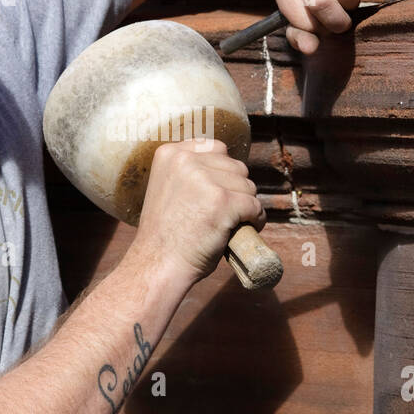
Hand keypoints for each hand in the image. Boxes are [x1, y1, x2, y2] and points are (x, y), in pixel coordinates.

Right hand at [127, 138, 264, 288]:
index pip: (216, 149)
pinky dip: (255, 220)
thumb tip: (228, 168)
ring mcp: (205, 180)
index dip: (222, 172)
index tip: (216, 192)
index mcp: (170, 154)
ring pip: (248, 186)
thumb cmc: (165, 235)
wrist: (158, 265)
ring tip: (229, 224)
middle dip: (236, 189)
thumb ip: (190, 173)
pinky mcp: (223, 201)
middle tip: (223, 213)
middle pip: (236, 166)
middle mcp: (186, 161)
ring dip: (245, 206)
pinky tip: (243, 230)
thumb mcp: (168, 189)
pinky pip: (255, 206)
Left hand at [268, 0, 380, 54]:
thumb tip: (310, 48)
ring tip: (349, 0)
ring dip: (350, 1)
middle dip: (335, 20)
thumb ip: (300, 36)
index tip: (322, 25)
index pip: (300, 18)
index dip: (316, 29)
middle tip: (341, 19)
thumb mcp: (302, 14)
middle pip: (318, 0)